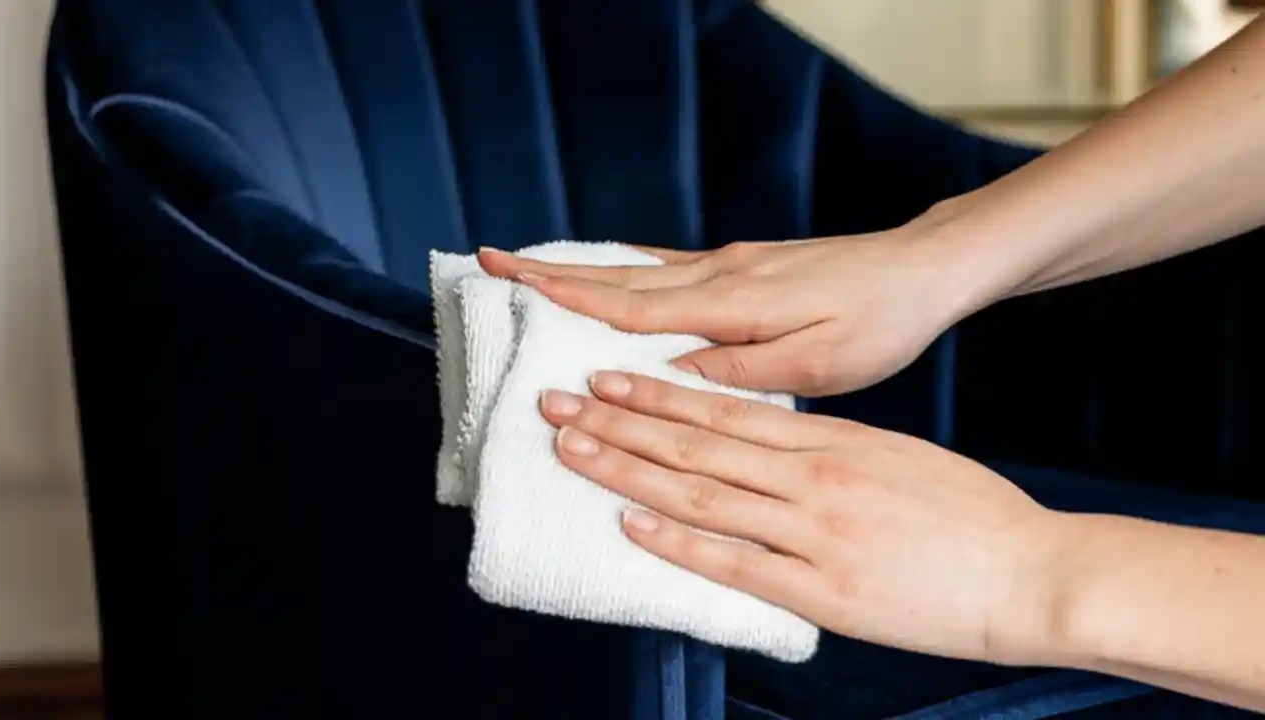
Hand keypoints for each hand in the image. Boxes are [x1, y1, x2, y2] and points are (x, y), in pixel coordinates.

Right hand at [479, 226, 980, 396]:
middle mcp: (720, 274)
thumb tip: (668, 378)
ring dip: (582, 270)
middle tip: (492, 263)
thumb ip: (738, 370)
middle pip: (619, 274)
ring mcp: (732, 263)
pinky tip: (616, 275)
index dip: (564, 297)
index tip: (507, 282)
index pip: (628, 302)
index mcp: (730, 302)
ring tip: (533, 272)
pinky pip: (669, 267)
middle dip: (552, 272)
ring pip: (639, 267)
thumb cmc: (879, 322)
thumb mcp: (815, 362)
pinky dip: (627, 271)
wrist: (925, 270)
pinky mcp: (747, 265)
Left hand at [538, 372, 1075, 665]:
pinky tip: (630, 524)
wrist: (1032, 573)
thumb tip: (773, 440)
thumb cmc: (971, 514)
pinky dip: (678, 544)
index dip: (657, 393)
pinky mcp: (824, 591)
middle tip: (556, 403)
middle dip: (619, 422)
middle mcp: (815, 477)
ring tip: (572, 450)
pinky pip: (736, 563)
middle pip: (697, 444)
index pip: (726, 409)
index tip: (606, 377)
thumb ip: (830, 448)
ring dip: (628, 470)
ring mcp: (816, 533)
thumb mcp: (896, 456)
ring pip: (703, 495)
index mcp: (834, 440)